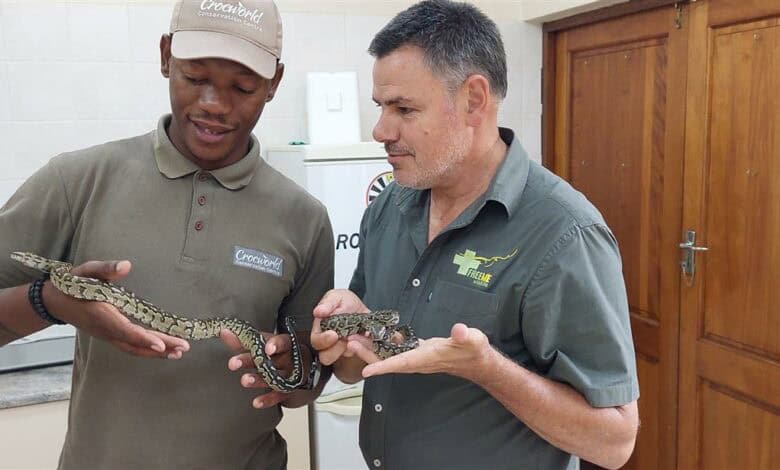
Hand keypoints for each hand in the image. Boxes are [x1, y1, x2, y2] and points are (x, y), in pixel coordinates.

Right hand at [44, 259, 189, 358]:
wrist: (55, 301)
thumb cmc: (72, 284)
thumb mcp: (87, 271)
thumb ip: (105, 269)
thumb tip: (125, 266)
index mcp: (101, 314)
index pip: (125, 329)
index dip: (143, 338)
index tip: (160, 344)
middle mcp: (106, 329)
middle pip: (135, 343)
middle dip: (160, 347)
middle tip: (183, 348)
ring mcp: (108, 335)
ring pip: (133, 348)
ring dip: (156, 352)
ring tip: (179, 352)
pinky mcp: (111, 335)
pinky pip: (130, 346)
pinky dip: (147, 349)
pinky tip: (164, 350)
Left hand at [220, 329, 301, 407]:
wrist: (304, 373)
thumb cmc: (280, 354)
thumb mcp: (265, 344)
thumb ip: (244, 340)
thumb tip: (224, 331)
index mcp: (286, 344)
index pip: (283, 341)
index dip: (276, 344)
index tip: (266, 348)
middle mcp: (290, 359)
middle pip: (273, 359)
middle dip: (253, 361)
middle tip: (233, 363)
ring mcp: (292, 376)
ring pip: (276, 378)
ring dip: (259, 380)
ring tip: (244, 380)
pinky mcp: (289, 391)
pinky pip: (279, 396)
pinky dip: (268, 400)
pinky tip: (256, 402)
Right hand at [310, 289, 369, 382]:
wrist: (362, 309)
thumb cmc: (345, 303)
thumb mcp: (337, 297)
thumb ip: (327, 304)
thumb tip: (318, 311)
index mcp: (321, 329)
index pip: (316, 341)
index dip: (324, 340)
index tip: (333, 334)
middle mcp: (329, 342)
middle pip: (325, 356)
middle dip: (335, 349)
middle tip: (345, 338)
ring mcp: (342, 348)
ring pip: (341, 358)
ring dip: (349, 349)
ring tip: (356, 337)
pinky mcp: (355, 351)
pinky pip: (358, 355)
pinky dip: (362, 348)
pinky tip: (366, 337)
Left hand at [359, 323, 493, 382]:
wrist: (476, 360)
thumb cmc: (474, 351)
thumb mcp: (472, 340)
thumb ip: (465, 336)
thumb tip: (459, 330)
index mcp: (428, 357)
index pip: (403, 363)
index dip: (384, 367)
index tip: (366, 372)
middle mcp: (418, 360)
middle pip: (389, 360)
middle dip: (369, 355)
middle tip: (351, 344)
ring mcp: (417, 356)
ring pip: (390, 355)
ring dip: (373, 349)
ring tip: (356, 338)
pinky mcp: (417, 351)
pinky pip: (396, 349)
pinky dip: (384, 343)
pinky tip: (375, 334)